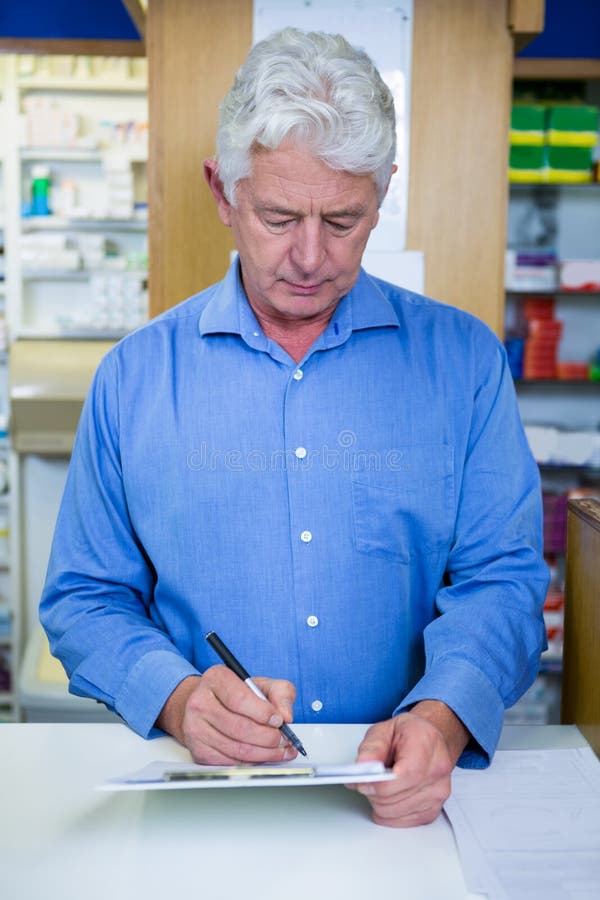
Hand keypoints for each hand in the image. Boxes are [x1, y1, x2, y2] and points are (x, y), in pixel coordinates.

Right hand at [156, 666, 298, 763]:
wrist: (209, 706)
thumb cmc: (237, 694)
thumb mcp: (262, 684)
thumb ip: (281, 693)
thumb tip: (286, 715)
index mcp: (216, 678)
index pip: (239, 699)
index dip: (263, 713)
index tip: (279, 720)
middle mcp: (200, 702)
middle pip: (239, 727)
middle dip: (268, 737)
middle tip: (283, 739)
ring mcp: (195, 728)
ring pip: (236, 748)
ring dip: (264, 753)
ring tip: (280, 749)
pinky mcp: (198, 750)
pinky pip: (230, 762)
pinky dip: (251, 762)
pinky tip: (262, 755)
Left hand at [347, 701, 468, 827]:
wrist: (429, 740)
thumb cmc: (408, 733)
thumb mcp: (384, 729)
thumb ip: (372, 747)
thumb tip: (362, 766)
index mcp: (426, 743)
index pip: (407, 775)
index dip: (381, 785)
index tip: (363, 783)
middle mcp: (438, 769)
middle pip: (399, 797)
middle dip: (374, 794)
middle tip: (366, 781)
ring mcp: (439, 791)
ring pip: (398, 812)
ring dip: (380, 804)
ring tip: (378, 786)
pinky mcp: (435, 808)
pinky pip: (404, 822)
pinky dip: (389, 814)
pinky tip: (387, 798)